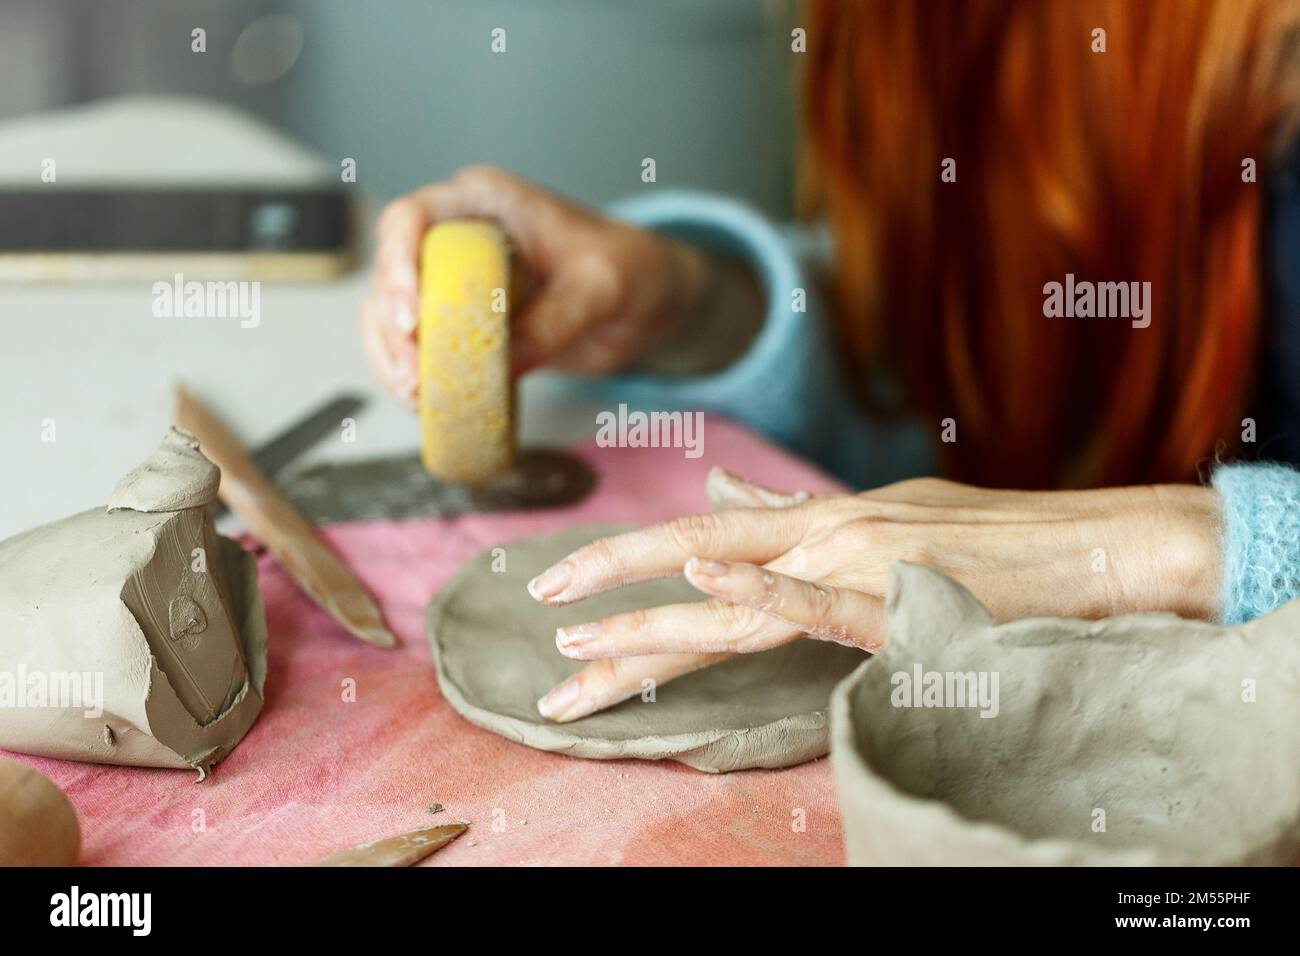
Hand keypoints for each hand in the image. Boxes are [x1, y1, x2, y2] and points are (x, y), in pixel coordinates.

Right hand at [358, 166, 741, 406]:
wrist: (646, 300)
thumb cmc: (630, 270)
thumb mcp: (603, 290)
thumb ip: (555, 321)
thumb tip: (503, 364)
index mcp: (487, 202)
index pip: (414, 218)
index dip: (397, 264)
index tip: (411, 317)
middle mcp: (459, 234)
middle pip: (391, 271)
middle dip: (391, 327)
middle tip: (413, 375)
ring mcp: (454, 278)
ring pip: (391, 313)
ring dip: (392, 357)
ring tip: (416, 397)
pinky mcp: (461, 321)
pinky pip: (418, 345)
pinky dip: (414, 374)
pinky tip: (425, 402)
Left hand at [531, 470, 1221, 721]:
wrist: (1102, 549)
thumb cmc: (1003, 543)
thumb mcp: (894, 519)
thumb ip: (806, 521)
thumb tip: (735, 509)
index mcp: (823, 518)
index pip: (702, 540)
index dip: (625, 561)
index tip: (562, 590)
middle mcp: (829, 532)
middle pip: (695, 568)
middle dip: (610, 604)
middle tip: (542, 631)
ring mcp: (862, 563)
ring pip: (734, 602)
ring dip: (650, 628)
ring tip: (577, 658)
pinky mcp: (906, 601)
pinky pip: (822, 600)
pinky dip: (762, 589)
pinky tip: (702, 582)